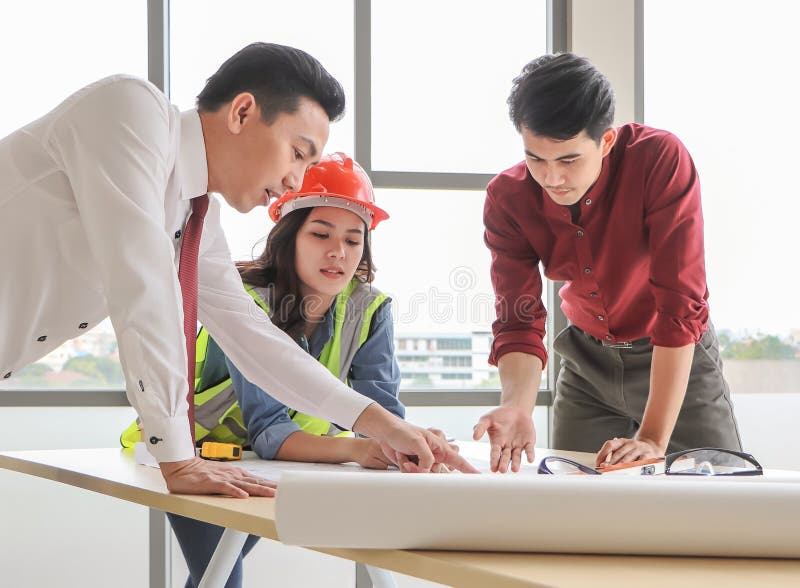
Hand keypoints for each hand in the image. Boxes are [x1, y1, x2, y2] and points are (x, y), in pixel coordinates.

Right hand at [159, 457, 276, 497]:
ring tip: (271, 495)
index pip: (258, 481)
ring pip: (245, 485)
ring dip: (259, 490)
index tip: (284, 490)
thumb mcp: (223, 475)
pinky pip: (226, 488)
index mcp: (237, 474)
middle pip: (255, 483)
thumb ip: (236, 481)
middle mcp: (233, 475)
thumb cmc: (203, 472)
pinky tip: (244, 496)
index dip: (271, 486)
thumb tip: (250, 489)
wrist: (183, 466)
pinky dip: (235, 492)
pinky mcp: (212, 483)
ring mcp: (223, 478)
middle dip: (270, 488)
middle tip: (285, 494)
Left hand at [354, 404, 478, 473]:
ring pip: (424, 477)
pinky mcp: (414, 466)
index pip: (458, 461)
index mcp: (440, 448)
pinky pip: (413, 476)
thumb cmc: (402, 431)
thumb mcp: (417, 442)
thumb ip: (426, 458)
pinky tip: (401, 458)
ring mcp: (423, 462)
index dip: (469, 470)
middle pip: (437, 474)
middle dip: (423, 472)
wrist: (385, 432)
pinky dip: (405, 469)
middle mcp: (434, 456)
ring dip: (412, 469)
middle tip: (411, 463)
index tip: (480, 478)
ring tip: (404, 457)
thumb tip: (427, 471)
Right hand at [473, 405, 534, 472]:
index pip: (495, 453)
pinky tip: (530, 459)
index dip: (494, 461)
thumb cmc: (500, 415)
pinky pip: (529, 450)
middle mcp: (507, 447)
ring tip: (515, 469)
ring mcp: (518, 445)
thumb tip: (474, 437)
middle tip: (503, 470)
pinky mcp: (528, 442)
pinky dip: (530, 455)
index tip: (493, 469)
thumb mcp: (487, 419)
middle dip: (504, 464)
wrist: (515, 408)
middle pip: (505, 457)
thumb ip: (480, 427)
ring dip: (516, 463)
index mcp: (497, 443)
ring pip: (517, 456)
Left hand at [595, 436, 665, 466]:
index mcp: (621, 441)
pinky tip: (629, 472)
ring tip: (614, 473)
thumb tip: (601, 462)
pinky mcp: (648, 455)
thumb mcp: (622, 449)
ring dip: (620, 467)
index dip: (603, 454)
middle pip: (618, 453)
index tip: (598, 463)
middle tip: (605, 470)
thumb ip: (612, 454)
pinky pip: (639, 462)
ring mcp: (639, 449)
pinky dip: (633, 468)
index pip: (610, 445)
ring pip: (628, 458)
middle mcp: (630, 443)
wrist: (651, 448)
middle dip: (610, 463)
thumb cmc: (633, 451)